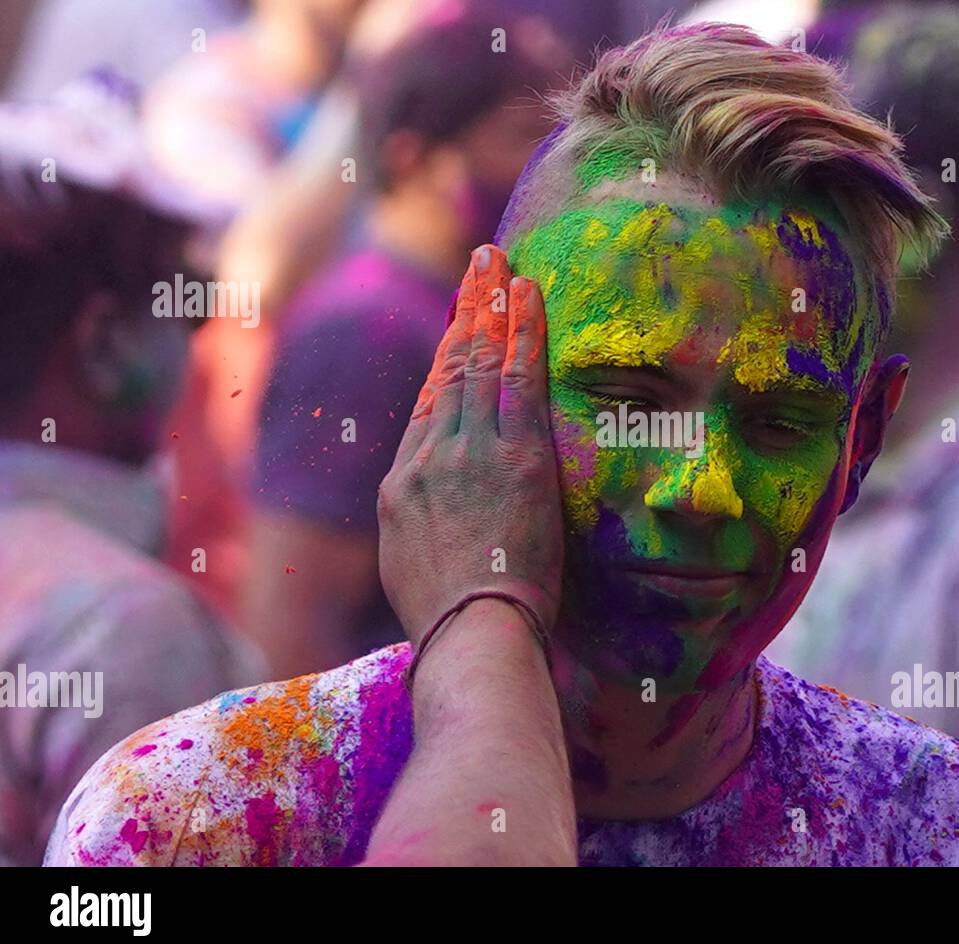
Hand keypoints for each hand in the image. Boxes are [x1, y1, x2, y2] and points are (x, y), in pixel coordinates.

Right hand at [378, 244, 562, 644]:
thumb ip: (418, 524)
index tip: (461, 328)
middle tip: (482, 266)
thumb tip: (430, 511)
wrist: (471, 633)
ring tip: (501, 264)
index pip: (428, 407)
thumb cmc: (447, 619)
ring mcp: (468, 452)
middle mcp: (427, 458)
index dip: (446, 359)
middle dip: (468, 311)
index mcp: (398, 486)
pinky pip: (517, 378)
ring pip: (480, 363)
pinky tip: (529, 296)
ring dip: (493, 306)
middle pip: (449, 370)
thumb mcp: (409, 568)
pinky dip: (522, 332)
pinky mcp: (514, 455)